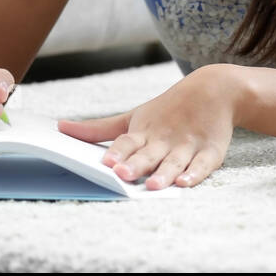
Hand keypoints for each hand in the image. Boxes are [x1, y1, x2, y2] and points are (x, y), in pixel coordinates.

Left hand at [56, 65, 237, 189]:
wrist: (215, 90)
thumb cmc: (168, 109)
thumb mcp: (134, 116)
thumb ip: (98, 128)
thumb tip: (59, 127)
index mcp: (144, 131)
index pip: (127, 142)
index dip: (117, 152)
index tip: (106, 163)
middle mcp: (164, 140)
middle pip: (148, 154)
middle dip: (136, 165)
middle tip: (122, 175)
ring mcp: (187, 146)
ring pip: (174, 162)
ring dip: (164, 173)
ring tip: (154, 185)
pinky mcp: (210, 152)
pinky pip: (203, 165)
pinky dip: (195, 173)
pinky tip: (186, 181)